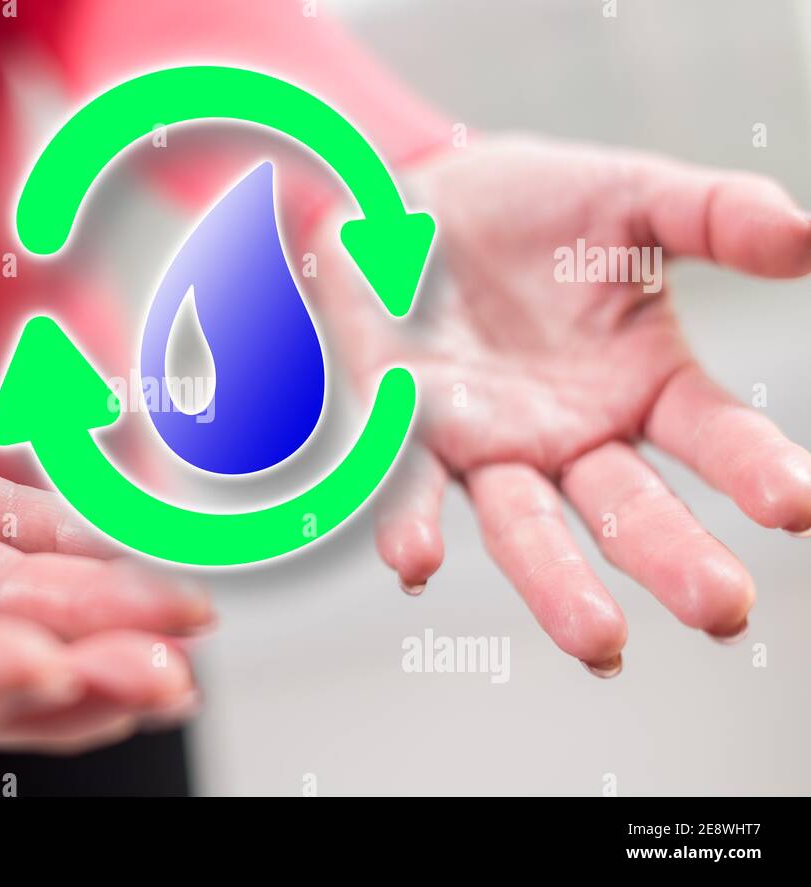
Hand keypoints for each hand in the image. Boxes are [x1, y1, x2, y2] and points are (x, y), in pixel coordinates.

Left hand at [313, 135, 810, 673]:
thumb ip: (715, 216)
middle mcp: (570, 436)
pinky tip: (418, 564)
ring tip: (598, 641)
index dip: (754, 469)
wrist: (417, 196)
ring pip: (527, 527)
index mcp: (642, 385)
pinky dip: (411, 525)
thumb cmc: (532, 208)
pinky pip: (407, 488)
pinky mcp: (406, 433)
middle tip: (721, 610)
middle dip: (673, 559)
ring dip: (556, 583)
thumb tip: (809, 233)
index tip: (796, 505)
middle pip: (631, 509)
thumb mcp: (632, 199)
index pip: (714, 436)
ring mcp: (488, 445)